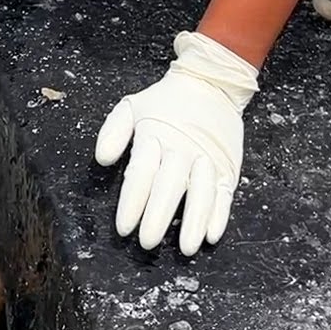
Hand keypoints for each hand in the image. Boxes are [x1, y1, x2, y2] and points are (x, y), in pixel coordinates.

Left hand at [95, 31, 260, 255]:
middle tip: (147, 242)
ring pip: (201, 193)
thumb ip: (114, 132)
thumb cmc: (165, 103)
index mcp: (157, 135)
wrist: (211, 81)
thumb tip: (102, 158)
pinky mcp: (227, 166)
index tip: (123, 227)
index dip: (132, 201)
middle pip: (170, 186)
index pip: (142, 173)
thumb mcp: (132, 107)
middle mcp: (183, 149)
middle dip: (158, 215)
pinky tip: (212, 234)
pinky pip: (225, 193)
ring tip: (185, 248)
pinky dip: (220, 214)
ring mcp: (208, 159)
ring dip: (194, 221)